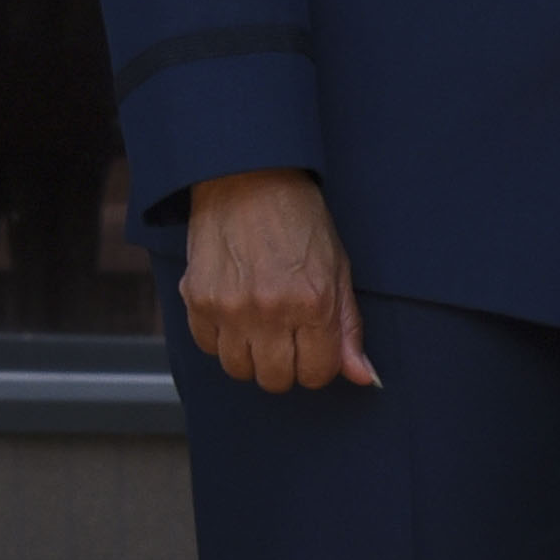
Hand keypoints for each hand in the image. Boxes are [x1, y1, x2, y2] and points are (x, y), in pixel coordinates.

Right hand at [183, 167, 374, 392]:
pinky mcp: (197, 298)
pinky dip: (220, 339)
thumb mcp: (338, 270)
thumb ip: (348, 328)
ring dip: (251, 356)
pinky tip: (234, 313)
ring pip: (239, 370)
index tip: (313, 349)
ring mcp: (230, 307)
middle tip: (287, 338)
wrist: (249, 180)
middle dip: (285, 366)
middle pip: (275, 379)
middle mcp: (270, 310)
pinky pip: (207, 346)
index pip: (315, 373)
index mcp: (313, 303)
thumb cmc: (299, 220)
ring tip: (259, 327)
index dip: (317, 366)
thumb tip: (362, 376)